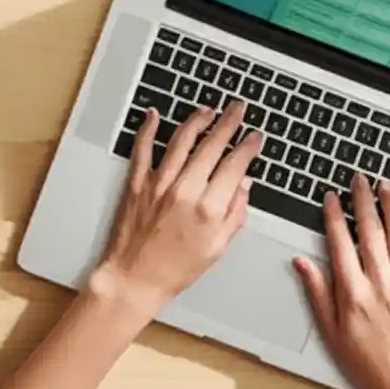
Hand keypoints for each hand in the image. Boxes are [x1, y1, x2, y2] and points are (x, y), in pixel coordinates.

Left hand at [91, 100, 260, 313]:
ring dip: (197, 120)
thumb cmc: (175, 269)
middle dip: (228, 123)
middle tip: (237, 109)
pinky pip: (143, 150)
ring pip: (181, 141)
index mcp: (209, 209)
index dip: (248, 147)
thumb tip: (244, 186)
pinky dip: (148, 129)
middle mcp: (185, 191)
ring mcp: (159, 185)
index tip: (255, 136)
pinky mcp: (137, 185)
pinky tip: (154, 115)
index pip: (234, 166)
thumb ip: (235, 214)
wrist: (134, 279)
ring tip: (208, 109)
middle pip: (212, 146)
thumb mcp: (217, 248)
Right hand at [295, 173, 389, 388]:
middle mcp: (380, 282)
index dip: (334, 216)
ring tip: (385, 184)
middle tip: (358, 178)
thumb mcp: (331, 332)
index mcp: (353, 293)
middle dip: (363, 200)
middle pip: (370, 231)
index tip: (331, 197)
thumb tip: (301, 262)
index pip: (340, 243)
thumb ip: (317, 293)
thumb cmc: (368, 363)